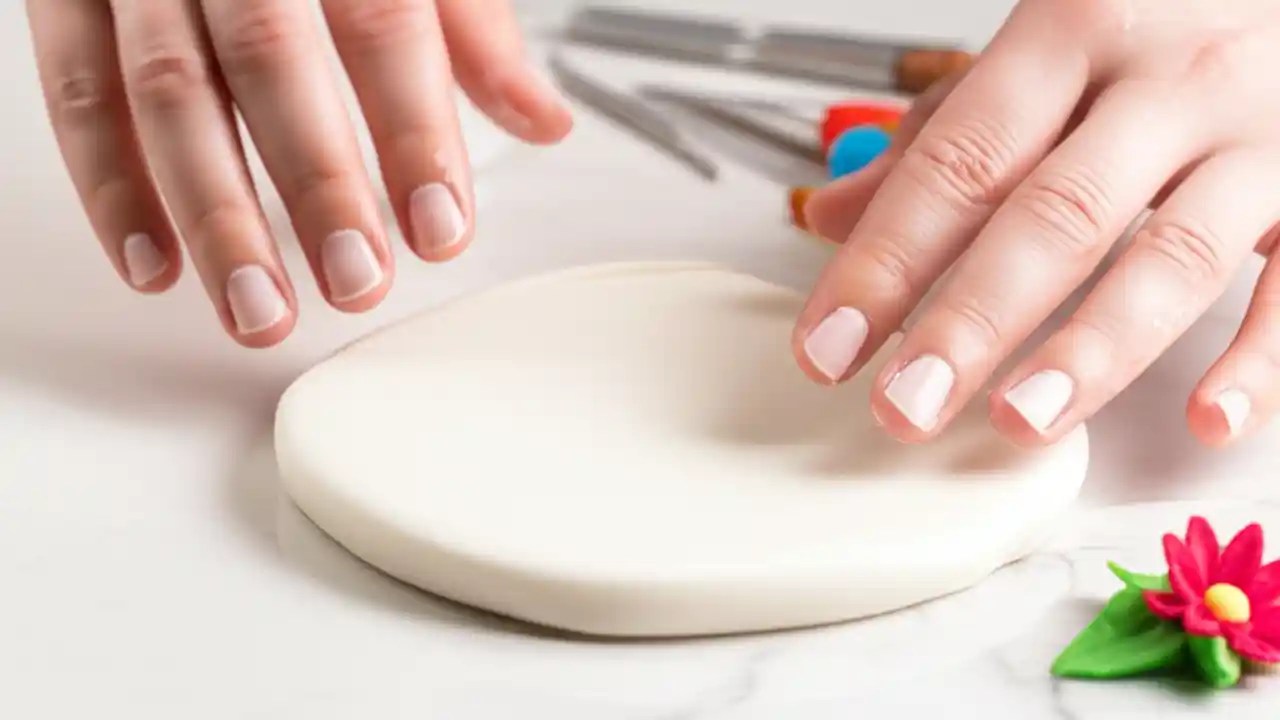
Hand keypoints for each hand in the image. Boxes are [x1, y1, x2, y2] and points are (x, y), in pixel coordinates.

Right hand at [27, 0, 571, 346]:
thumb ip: (471, 30)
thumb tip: (544, 121)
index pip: (386, 24)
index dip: (415, 132)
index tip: (441, 228)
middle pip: (270, 56)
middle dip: (315, 182)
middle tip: (356, 280)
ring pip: (167, 87)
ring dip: (212, 214)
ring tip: (259, 307)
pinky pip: (76, 87)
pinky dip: (111, 184)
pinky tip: (153, 264)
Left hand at [793, 0, 1279, 447]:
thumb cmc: (1164, 16)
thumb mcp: (1042, 50)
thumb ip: (942, 137)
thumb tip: (831, 215)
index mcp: (1074, 31)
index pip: (959, 163)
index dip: (886, 261)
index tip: (828, 345)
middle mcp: (1169, 79)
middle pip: (1054, 214)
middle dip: (972, 320)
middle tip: (905, 404)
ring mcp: (1259, 135)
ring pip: (1173, 254)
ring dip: (1093, 350)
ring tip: (1021, 419)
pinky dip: (1261, 360)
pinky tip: (1208, 417)